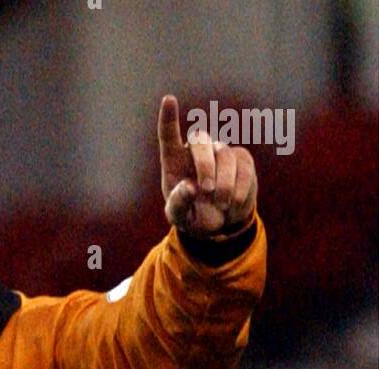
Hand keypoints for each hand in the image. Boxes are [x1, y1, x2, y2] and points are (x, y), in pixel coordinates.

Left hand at [158, 94, 256, 236]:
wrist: (220, 224)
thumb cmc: (193, 216)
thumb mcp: (179, 218)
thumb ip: (178, 204)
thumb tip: (189, 187)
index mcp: (175, 161)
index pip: (169, 136)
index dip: (168, 118)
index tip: (168, 100)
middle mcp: (198, 151)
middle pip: (201, 141)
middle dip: (205, 165)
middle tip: (206, 190)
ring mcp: (221, 152)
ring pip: (225, 156)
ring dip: (224, 184)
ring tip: (220, 205)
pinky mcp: (242, 160)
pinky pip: (243, 169)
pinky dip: (239, 191)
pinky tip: (232, 205)